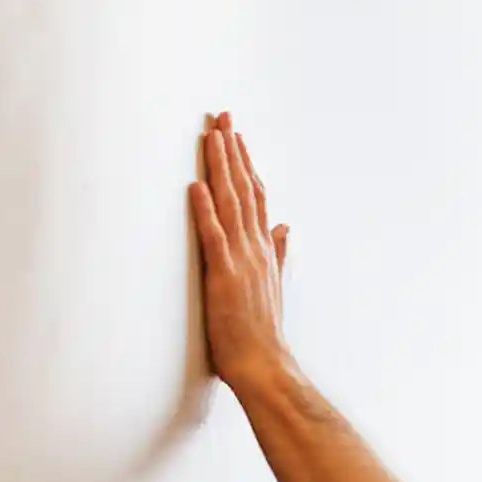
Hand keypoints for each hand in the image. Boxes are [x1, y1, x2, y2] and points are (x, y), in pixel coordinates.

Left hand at [189, 111, 292, 396]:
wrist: (264, 363)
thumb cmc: (263, 332)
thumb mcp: (273, 285)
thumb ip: (278, 253)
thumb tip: (285, 227)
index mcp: (264, 249)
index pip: (256, 196)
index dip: (246, 164)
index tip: (237, 136)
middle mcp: (255, 248)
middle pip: (244, 189)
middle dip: (232, 151)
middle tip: (222, 117)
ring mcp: (241, 260)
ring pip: (231, 204)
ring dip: (221, 168)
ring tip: (212, 137)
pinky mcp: (224, 276)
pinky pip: (213, 237)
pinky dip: (205, 210)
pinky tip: (196, 186)